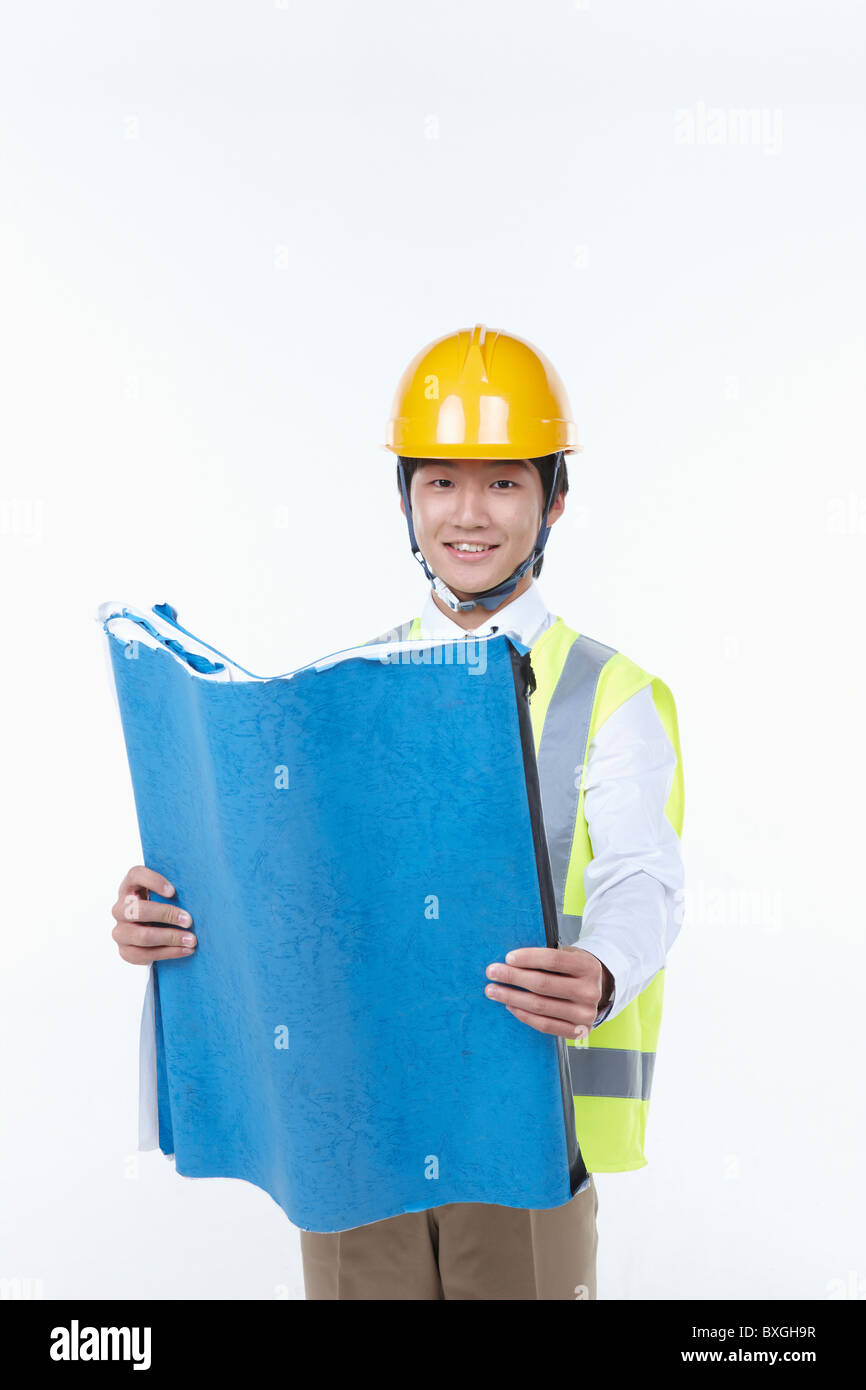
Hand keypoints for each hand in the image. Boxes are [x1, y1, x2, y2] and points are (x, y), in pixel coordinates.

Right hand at [111, 865, 196, 963]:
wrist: (151, 932)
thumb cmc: (162, 907)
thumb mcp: (164, 895)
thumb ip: (172, 890)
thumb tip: (197, 891)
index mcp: (130, 888)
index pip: (136, 875)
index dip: (153, 882)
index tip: (173, 891)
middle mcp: (120, 909)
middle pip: (139, 910)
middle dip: (167, 915)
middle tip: (189, 920)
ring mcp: (120, 931)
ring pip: (142, 936)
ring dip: (170, 938)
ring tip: (191, 940)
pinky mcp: (125, 950)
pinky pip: (144, 955)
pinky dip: (167, 953)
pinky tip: (184, 950)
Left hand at [484, 946, 613, 1038]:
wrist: (595, 991)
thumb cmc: (573, 970)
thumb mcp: (568, 956)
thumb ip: (546, 958)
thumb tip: (510, 960)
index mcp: (588, 966)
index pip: (553, 960)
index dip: (528, 958)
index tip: (508, 958)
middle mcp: (590, 991)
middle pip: (543, 984)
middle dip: (513, 977)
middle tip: (492, 972)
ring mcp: (585, 1014)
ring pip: (540, 1006)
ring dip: (512, 997)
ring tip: (494, 991)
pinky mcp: (578, 1031)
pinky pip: (544, 1025)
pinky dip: (524, 1015)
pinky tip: (510, 1005)